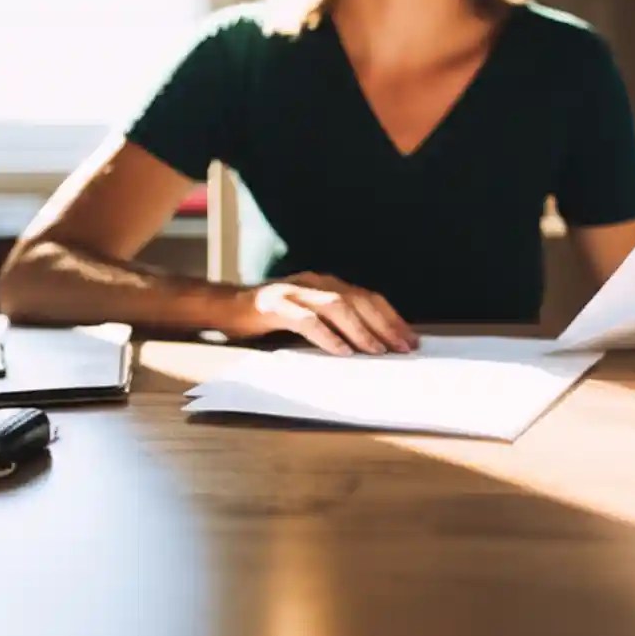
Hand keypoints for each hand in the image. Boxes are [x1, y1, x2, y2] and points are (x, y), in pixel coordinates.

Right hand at [229, 272, 418, 355]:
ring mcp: (293, 291)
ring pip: (336, 307)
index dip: (391, 317)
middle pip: (358, 300)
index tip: (411, 339)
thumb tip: (370, 346)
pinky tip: (341, 352)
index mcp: (325, 284)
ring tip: (377, 350)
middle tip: (402, 348)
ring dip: (360, 330)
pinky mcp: (273, 305)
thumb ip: (333, 323)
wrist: (223, 307)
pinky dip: (326, 336)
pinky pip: (306, 320)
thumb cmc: (269, 317)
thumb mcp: (306, 316)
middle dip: (384, 324)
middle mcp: (313, 283)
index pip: (367, 298)